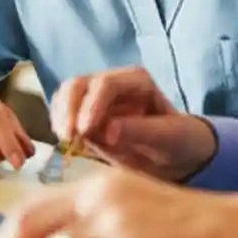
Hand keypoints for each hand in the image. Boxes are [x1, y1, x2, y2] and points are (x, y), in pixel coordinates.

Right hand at [50, 66, 216, 180]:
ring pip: (65, 95)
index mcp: (136, 81)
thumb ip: (140, 132)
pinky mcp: (85, 114)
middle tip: (67, 137)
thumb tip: (108, 130)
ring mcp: (96, 98)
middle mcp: (112, 83)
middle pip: (78, 84)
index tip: (84, 131)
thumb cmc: (178, 141)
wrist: (176, 156)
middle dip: (68, 108)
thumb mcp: (168, 138)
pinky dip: (59, 125)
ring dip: (60, 117)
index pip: (105, 85)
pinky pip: (63, 112)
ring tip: (66, 142)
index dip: (91, 105)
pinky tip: (66, 143)